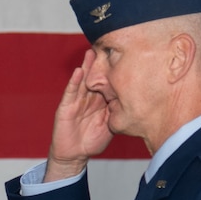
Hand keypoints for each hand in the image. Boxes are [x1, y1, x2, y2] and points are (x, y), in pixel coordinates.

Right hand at [43, 48, 111, 181]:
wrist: (75, 154)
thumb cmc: (92, 140)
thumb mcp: (111, 125)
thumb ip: (118, 114)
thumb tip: (134, 103)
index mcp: (100, 100)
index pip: (108, 81)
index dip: (114, 69)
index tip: (124, 55)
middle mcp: (89, 97)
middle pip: (95, 76)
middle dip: (99, 62)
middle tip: (107, 45)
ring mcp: (77, 101)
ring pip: (82, 80)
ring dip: (86, 66)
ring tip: (91, 51)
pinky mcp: (66, 107)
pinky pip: (71, 92)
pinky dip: (74, 82)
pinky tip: (79, 71)